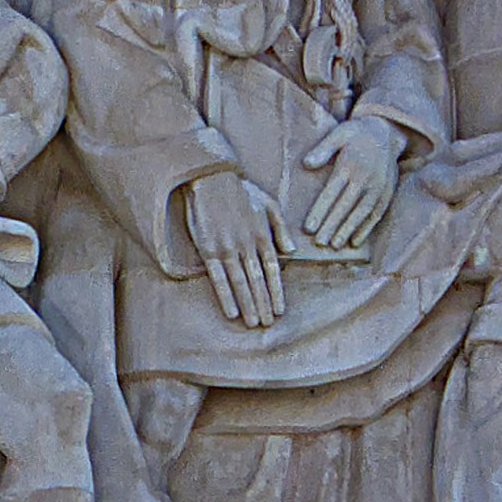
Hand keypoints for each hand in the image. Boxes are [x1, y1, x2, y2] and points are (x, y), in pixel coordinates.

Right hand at [178, 165, 288, 331]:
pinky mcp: (209, 250)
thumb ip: (281, 228)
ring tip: (254, 323)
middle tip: (268, 324)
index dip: (276, 292)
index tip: (280, 310)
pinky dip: (226, 296)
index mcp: (262, 235)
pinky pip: (219, 278)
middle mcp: (247, 245)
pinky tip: (231, 312)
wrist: (212, 177)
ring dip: (249, 305)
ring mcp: (228, 248)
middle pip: (258, 281)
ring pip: (241, 283)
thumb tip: (291, 251)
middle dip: (263, 304)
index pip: (272, 270)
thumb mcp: (270, 203)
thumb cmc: (242, 190)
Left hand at [286, 112, 402, 262]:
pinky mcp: (387, 193)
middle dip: (331, 226)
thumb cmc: (356, 134)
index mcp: (350, 165)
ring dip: (348, 230)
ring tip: (335, 245)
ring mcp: (378, 187)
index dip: (320, 211)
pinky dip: (366, 228)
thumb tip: (307, 163)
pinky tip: (355, 241)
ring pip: (361, 212)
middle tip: (319, 243)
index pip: (331, 193)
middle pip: (345, 206)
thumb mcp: (339, 133)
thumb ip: (323, 149)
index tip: (309, 228)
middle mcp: (365, 178)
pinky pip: (376, 213)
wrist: (386, 132)